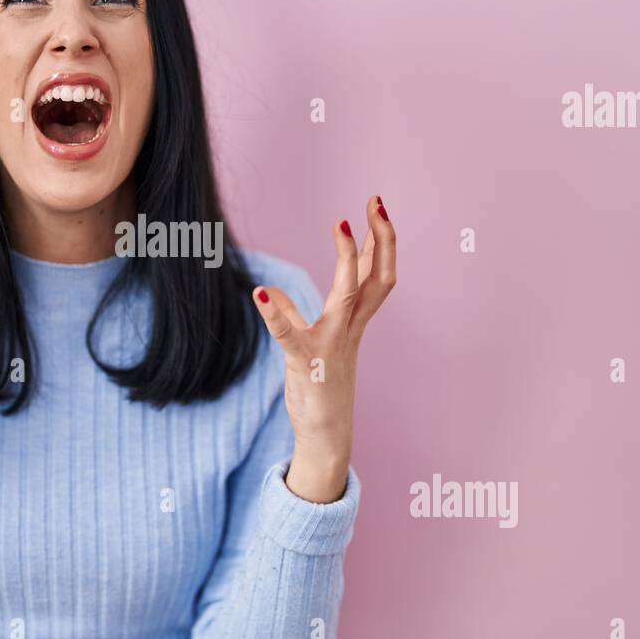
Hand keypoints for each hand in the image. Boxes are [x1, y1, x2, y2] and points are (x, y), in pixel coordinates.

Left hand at [251, 195, 395, 501]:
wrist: (327, 435)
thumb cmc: (320, 386)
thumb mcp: (313, 342)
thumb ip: (298, 311)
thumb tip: (275, 288)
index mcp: (355, 322)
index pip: (378, 274)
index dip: (380, 241)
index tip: (377, 207)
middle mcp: (350, 328)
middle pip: (377, 277)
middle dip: (381, 238)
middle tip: (377, 203)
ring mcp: (331, 344)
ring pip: (348, 295)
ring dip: (346, 259)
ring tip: (341, 223)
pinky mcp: (305, 361)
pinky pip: (290, 334)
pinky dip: (276, 314)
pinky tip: (258, 294)